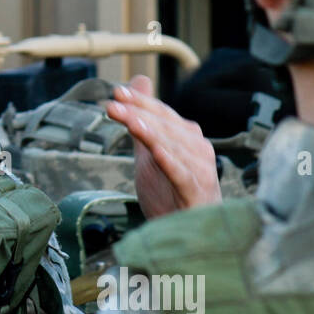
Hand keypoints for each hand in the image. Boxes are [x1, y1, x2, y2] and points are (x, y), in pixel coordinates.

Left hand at [105, 75, 221, 218]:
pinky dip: (170, 162)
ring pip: (173, 146)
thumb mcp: (150, 151)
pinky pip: (182, 174)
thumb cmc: (171, 191)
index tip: (116, 93)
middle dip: (138, 113)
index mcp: (187, 137)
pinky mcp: (196, 192)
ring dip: (151, 132)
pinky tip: (155, 152)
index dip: (140, 102)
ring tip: (130, 120)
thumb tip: (137, 81)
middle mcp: (197, 149)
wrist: (188, 231)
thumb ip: (142, 120)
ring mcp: (200, 170)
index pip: (161, 114)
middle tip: (113, 104)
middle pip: (165, 126)